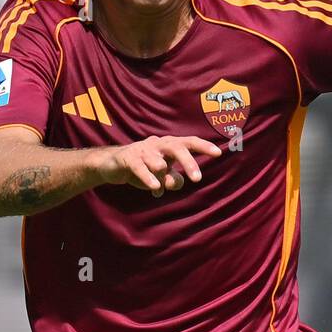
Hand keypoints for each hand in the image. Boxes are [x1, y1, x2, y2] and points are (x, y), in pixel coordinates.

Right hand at [96, 134, 221, 196]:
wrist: (112, 165)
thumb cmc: (143, 169)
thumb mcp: (161, 177)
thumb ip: (172, 179)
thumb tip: (179, 182)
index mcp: (168, 146)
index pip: (189, 142)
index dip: (203, 146)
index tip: (218, 153)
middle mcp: (157, 144)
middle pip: (177, 147)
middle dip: (188, 162)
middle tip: (197, 179)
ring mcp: (142, 150)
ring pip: (158, 161)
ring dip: (163, 174)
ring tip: (165, 186)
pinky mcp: (128, 158)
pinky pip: (140, 167)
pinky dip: (148, 178)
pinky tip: (156, 188)